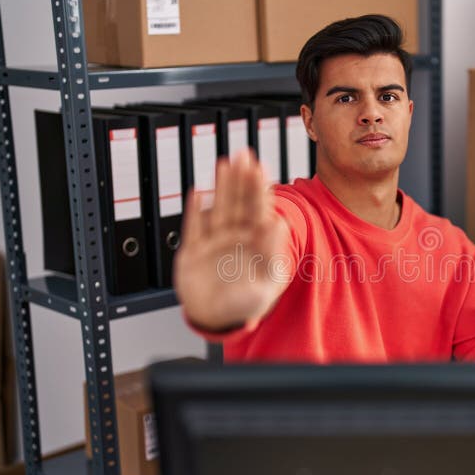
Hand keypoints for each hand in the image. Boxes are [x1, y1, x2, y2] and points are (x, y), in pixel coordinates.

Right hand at [174, 149, 289, 331]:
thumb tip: (280, 223)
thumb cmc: (247, 302)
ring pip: (218, 209)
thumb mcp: (267, 282)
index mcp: (256, 243)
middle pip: (239, 203)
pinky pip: (194, 228)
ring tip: (224, 164)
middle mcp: (236, 237)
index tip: (261, 168)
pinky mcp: (194, 251)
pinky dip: (194, 211)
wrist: (217, 318)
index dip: (259, 189)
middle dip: (241, 180)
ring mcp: (214, 242)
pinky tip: (196, 192)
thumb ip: (273, 252)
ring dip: (221, 187)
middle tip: (244, 155)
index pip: (259, 210)